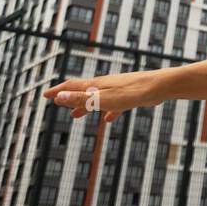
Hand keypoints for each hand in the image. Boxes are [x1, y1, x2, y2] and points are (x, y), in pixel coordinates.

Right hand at [42, 70, 166, 122]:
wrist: (160, 87)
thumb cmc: (133, 93)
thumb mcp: (104, 99)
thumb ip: (83, 99)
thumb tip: (60, 97)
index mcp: (96, 86)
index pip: (72, 87)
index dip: (58, 91)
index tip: (45, 95)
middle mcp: (105, 85)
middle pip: (83, 92)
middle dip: (68, 99)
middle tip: (56, 104)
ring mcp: (118, 90)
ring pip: (97, 99)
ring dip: (84, 107)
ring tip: (75, 116)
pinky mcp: (129, 96)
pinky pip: (114, 105)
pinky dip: (106, 111)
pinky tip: (108, 120)